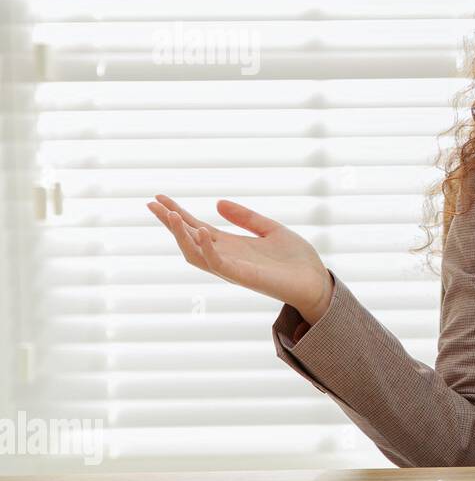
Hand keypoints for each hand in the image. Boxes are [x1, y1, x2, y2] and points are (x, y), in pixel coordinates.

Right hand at [146, 194, 334, 323]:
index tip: (159, 198)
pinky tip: (201, 230)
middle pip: (188, 240)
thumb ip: (246, 218)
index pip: (196, 228)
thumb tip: (217, 203)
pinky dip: (206, 248)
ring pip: (195, 254)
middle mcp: (226, 257)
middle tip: (151, 204)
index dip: (178, 214)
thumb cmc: (296, 260)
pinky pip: (218, 263)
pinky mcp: (243, 276)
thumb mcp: (269, 229)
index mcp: (230, 246)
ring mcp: (232, 268)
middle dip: (170, 223)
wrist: (316, 281)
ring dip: (181, 235)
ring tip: (170, 215)